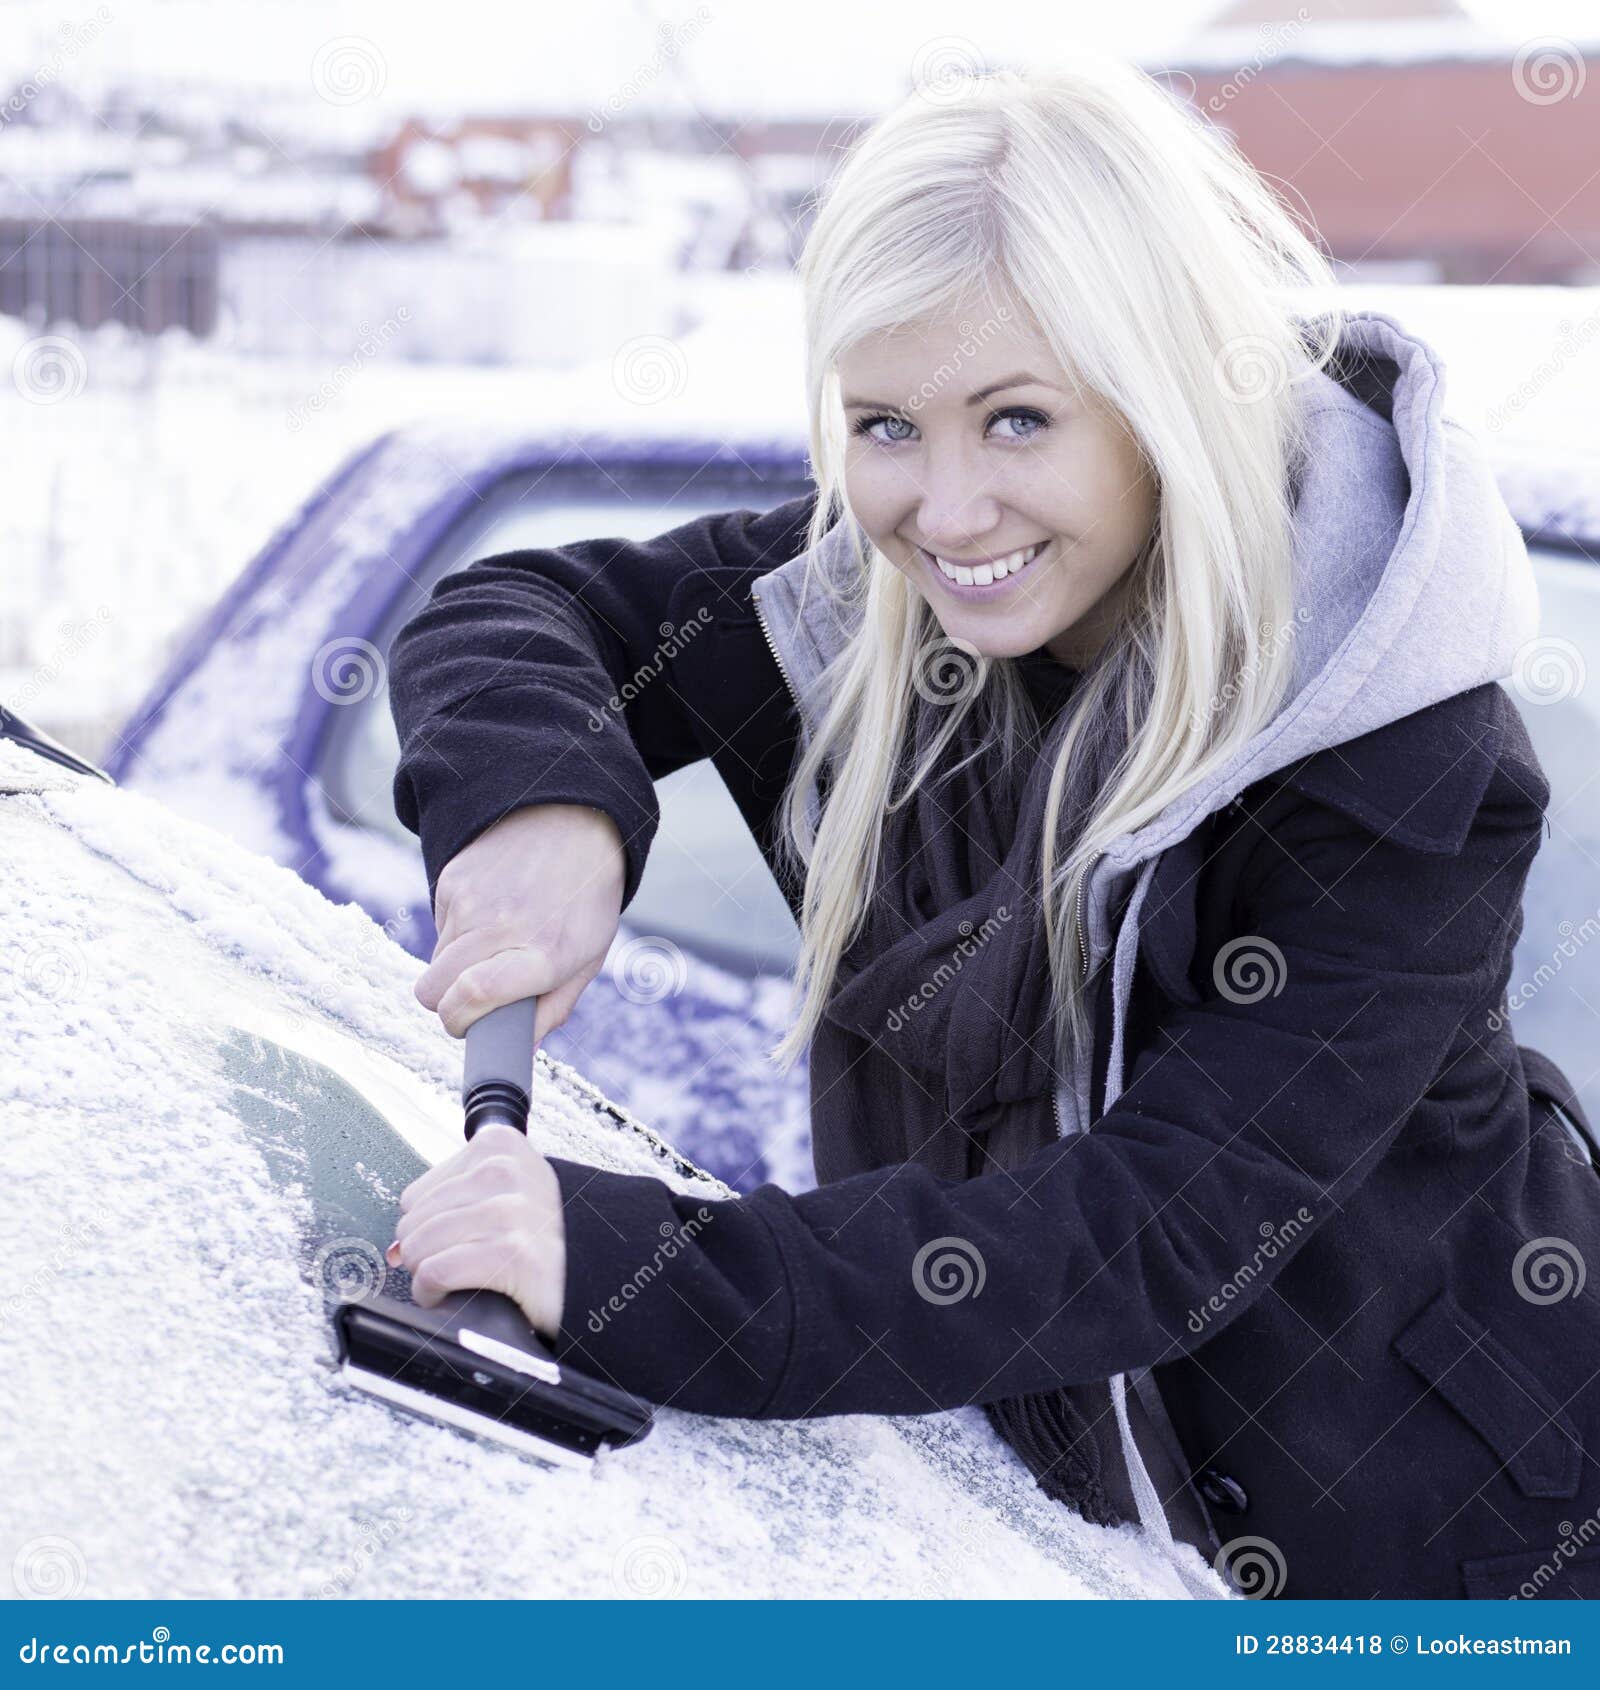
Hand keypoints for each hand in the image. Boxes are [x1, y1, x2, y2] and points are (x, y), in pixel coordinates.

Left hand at [386, 1123, 566, 1341]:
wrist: (601, 1273)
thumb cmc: (549, 1240)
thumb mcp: (510, 1196)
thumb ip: (454, 1204)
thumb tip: (397, 1246)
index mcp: (500, 1146)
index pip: (418, 1194)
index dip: (429, 1226)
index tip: (451, 1244)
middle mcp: (506, 1171)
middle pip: (413, 1221)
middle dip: (424, 1252)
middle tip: (453, 1267)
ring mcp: (511, 1210)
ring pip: (420, 1246)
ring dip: (426, 1274)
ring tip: (451, 1283)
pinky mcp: (513, 1252)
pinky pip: (435, 1272)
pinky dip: (431, 1292)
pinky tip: (447, 1296)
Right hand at [416, 803, 626, 1042]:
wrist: (572, 818)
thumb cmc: (586, 897)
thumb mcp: (588, 956)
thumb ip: (555, 1007)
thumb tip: (522, 1047)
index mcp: (544, 952)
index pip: (475, 995)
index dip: (460, 1022)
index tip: (467, 1027)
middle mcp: (502, 925)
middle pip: (434, 991)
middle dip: (448, 1004)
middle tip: (475, 997)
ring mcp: (471, 900)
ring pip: (434, 962)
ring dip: (456, 966)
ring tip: (497, 942)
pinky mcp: (452, 880)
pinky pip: (440, 927)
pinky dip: (459, 930)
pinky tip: (492, 910)